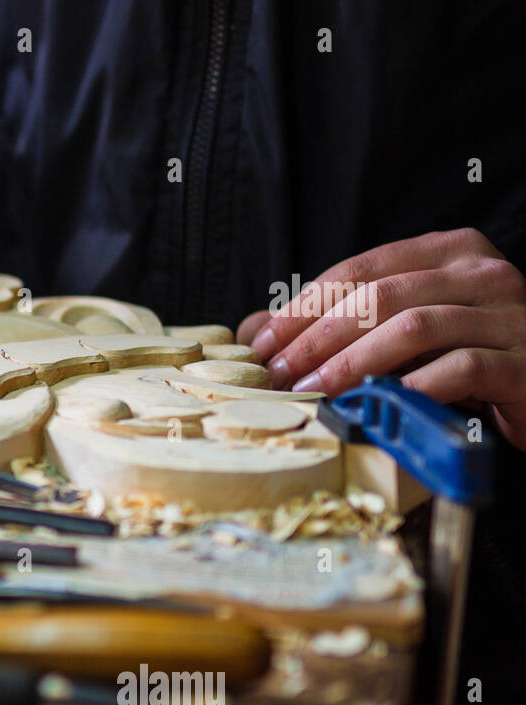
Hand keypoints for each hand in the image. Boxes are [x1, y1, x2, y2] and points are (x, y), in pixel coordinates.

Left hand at [237, 228, 525, 450]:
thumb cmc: (465, 358)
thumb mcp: (400, 330)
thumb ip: (338, 322)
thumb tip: (252, 331)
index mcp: (449, 253)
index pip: (358, 271)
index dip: (302, 308)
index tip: (263, 345)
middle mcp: (483, 273)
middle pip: (380, 297)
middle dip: (318, 338)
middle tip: (280, 375)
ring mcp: (509, 315)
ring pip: (414, 328)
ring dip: (353, 363)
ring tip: (314, 392)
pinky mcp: (524, 362)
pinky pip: (460, 369)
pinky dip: (411, 387)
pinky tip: (377, 404)